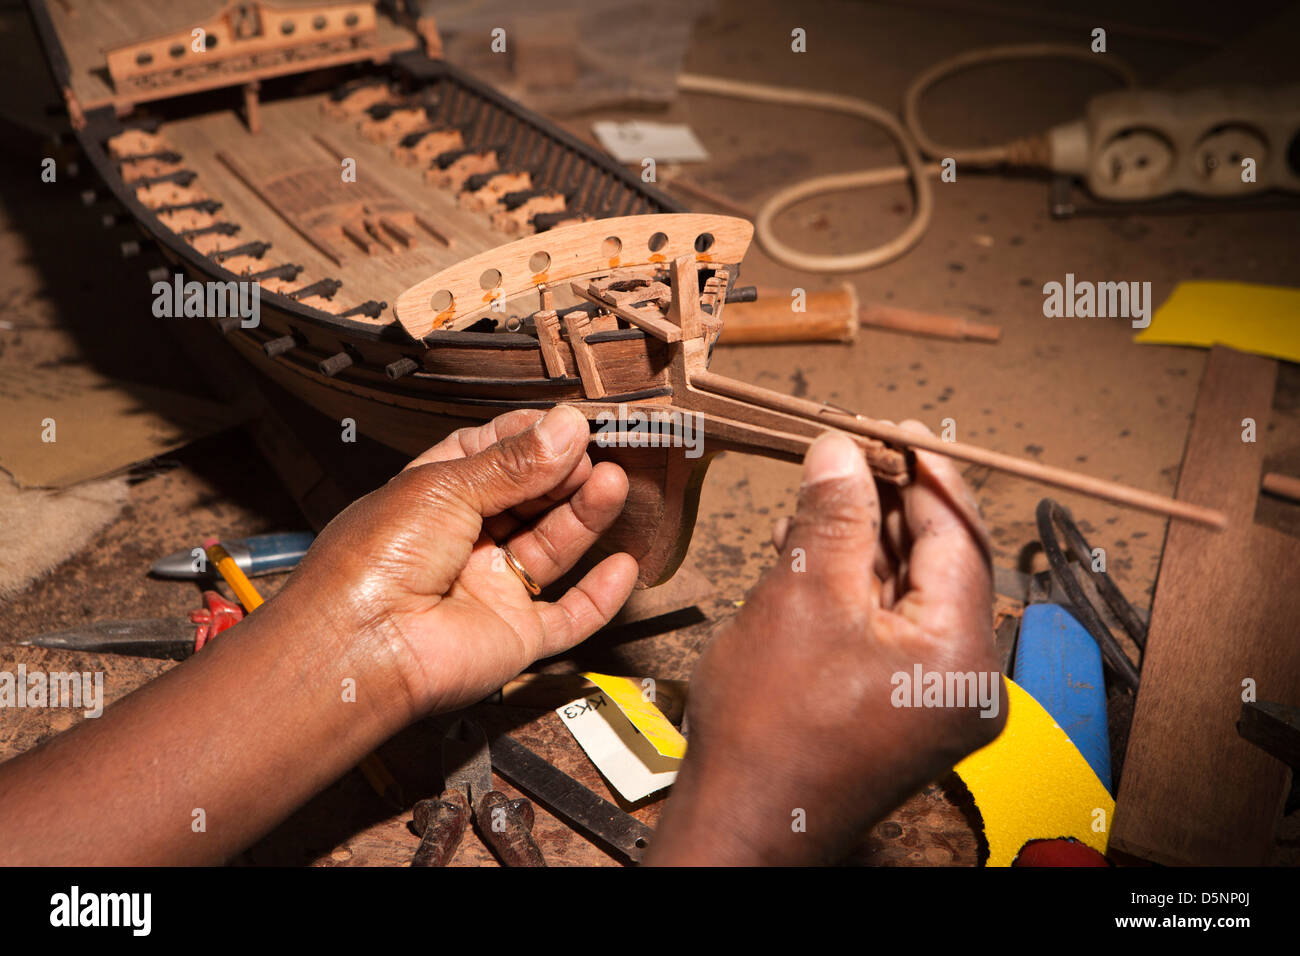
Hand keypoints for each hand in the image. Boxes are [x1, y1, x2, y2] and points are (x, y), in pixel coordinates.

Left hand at [275, 405, 637, 721]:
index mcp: (435, 498)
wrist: (361, 647)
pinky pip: (568, 618)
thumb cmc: (373, 565)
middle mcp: (465, 542)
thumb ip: (514, 462)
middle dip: (565, 473)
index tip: (572, 421)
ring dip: (585, 516)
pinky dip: (600, 596)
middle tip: (598, 450)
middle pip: (531, 500)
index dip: (534, 438)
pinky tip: (621, 565)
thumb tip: (567, 427)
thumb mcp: (446, 488)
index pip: (494, 456)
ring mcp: (490, 589)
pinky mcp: (513, 636)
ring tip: (611, 484)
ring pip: (554, 548)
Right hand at [648, 423, 1003, 864]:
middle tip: (850, 453)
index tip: (897, 430)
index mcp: (961, 654)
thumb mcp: (800, 595)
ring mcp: (936, 699)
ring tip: (818, 498)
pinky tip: (811, 553)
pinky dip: (854, 590)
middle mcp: (966, 680)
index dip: (926, 474)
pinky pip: (890, 629)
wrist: (741, 824)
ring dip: (863, 544)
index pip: (958, 537)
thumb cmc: (768, 728)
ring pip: (908, 594)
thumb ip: (832, 516)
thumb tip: (840, 450)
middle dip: (888, 506)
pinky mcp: (903, 709)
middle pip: (937, 563)